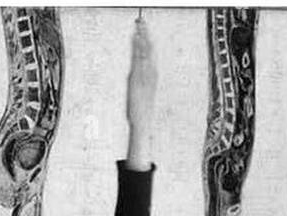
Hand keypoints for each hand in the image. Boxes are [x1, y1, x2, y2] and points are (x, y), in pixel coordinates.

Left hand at [126, 17, 156, 131]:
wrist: (142, 122)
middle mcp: (149, 74)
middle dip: (146, 36)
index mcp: (151, 77)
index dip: (147, 43)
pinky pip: (138, 59)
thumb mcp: (142, 97)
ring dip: (141, 38)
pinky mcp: (137, 78)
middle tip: (142, 21)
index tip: (145, 31)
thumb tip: (137, 81)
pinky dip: (137, 47)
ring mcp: (144, 75)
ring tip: (139, 25)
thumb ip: (141, 86)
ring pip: (144, 52)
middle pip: (148, 51)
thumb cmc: (141, 113)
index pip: (150, 56)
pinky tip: (135, 37)